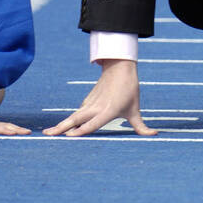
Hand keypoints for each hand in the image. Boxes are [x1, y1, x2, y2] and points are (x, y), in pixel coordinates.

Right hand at [42, 60, 157, 137]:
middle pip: (76, 119)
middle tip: (48, 135)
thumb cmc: (129, 89)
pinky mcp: (87, 101)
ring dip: (60, 124)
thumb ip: (141, 126)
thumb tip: (155, 134)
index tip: (69, 136)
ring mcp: (90, 103)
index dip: (81, 130)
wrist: (120, 66)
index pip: (93, 123)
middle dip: (62, 128)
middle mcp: (96, 108)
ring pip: (73, 116)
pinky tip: (60, 128)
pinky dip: (68, 121)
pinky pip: (77, 113)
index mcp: (108, 110)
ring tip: (47, 133)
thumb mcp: (135, 109)